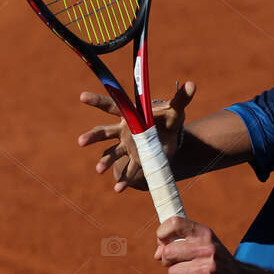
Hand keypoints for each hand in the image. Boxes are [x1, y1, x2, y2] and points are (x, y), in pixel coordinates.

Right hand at [76, 80, 195, 193]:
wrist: (173, 136)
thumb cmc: (169, 118)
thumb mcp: (175, 109)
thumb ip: (181, 98)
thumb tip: (193, 84)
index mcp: (130, 115)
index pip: (111, 105)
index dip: (96, 100)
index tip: (82, 96)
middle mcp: (124, 130)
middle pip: (104, 132)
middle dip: (92, 137)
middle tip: (80, 142)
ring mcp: (128, 146)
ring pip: (112, 153)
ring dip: (105, 161)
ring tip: (99, 170)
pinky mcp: (136, 159)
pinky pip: (128, 170)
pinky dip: (124, 180)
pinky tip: (118, 189)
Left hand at [157, 215, 252, 273]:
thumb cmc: (216, 263)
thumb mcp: (204, 245)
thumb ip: (179, 244)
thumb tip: (157, 254)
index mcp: (205, 234)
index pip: (174, 223)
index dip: (162, 234)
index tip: (163, 243)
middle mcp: (207, 248)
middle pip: (168, 252)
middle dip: (167, 261)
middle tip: (178, 264)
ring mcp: (207, 268)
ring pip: (171, 273)